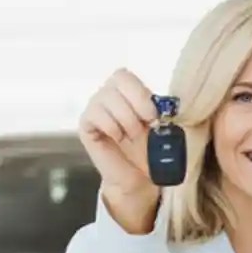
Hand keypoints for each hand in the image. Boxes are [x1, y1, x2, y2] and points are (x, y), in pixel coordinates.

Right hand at [78, 68, 161, 232]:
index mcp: (126, 89)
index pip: (125, 75)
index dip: (140, 93)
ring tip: (132, 136)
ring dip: (126, 119)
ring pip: (106, 98)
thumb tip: (166, 103)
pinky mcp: (85, 124)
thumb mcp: (160, 125)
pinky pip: (94, 114)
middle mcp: (107, 94)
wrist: (138, 177)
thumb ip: (160, 108)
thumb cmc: (149, 149)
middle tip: (145, 126)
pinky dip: (112, 127)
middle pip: (116, 80)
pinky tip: (118, 138)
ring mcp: (94, 107)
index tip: (153, 116)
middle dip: (135, 104)